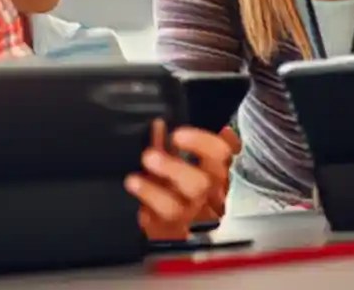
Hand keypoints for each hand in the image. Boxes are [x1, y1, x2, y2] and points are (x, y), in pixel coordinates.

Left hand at [125, 120, 233, 240]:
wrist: (174, 225)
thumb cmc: (180, 186)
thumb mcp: (178, 160)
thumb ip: (169, 143)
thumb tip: (158, 124)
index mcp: (214, 170)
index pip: (220, 153)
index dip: (202, 142)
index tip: (177, 134)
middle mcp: (205, 193)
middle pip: (200, 184)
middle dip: (174, 169)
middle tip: (149, 157)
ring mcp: (186, 213)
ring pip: (175, 207)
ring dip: (152, 191)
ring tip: (133, 180)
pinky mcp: (168, 229)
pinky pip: (155, 221)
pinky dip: (143, 205)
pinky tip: (133, 190)